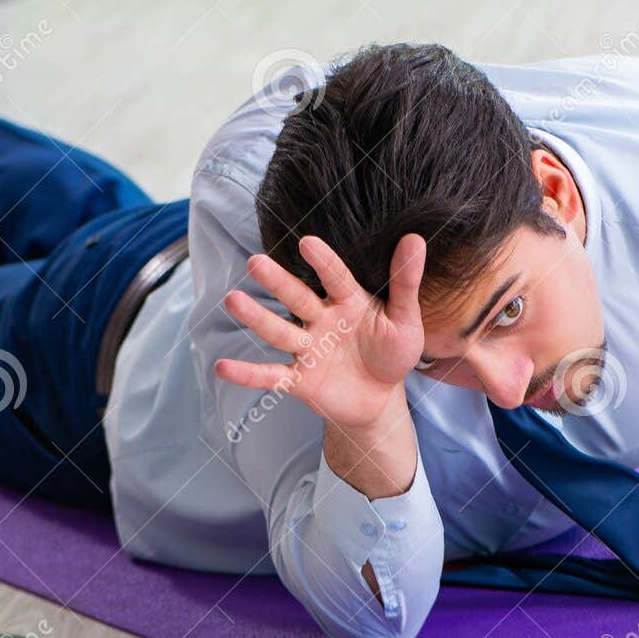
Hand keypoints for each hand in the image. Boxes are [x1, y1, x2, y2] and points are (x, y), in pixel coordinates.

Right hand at [215, 234, 424, 430]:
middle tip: (255, 261)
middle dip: (277, 281)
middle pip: (296, 298)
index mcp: (348, 302)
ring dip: (257, 318)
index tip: (308, 242)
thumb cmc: (393, 352)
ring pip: (279, 331)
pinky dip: (247, 374)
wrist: (380, 398)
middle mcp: (321, 320)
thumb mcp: (406, 320)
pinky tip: (222, 367)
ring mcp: (307, 349)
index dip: (323, 262)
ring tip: (233, 299)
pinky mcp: (299, 380)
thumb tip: (416, 238)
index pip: (335, 277)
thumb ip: (405, 282)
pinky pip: (271, 376)